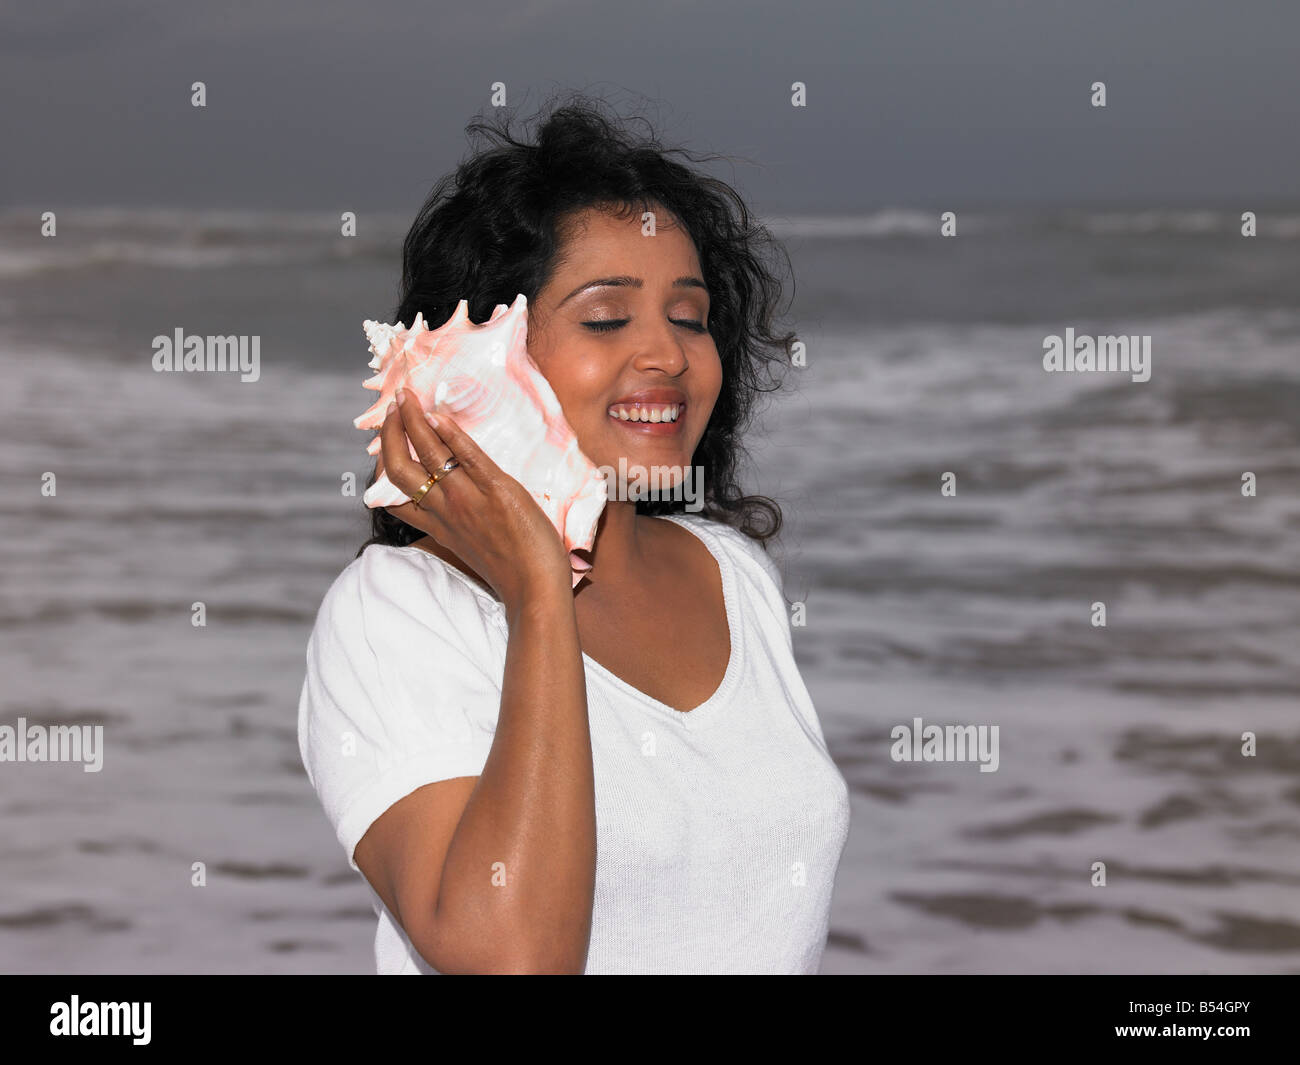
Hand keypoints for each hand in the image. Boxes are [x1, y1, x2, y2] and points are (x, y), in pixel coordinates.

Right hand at [376, 389, 573, 609]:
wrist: (536, 592)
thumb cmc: (514, 573)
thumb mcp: (472, 551)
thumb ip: (459, 527)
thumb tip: (460, 505)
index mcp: (439, 527)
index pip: (394, 497)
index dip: (383, 467)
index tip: (385, 443)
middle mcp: (446, 511)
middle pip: (399, 469)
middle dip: (390, 434)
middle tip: (394, 406)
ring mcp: (469, 500)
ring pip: (428, 454)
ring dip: (413, 420)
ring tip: (407, 396)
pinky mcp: (497, 492)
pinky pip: (467, 456)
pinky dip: (450, 433)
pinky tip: (438, 415)